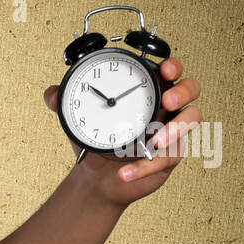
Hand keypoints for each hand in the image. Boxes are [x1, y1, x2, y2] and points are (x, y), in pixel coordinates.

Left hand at [43, 57, 202, 207]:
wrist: (95, 177)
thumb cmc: (95, 139)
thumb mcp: (78, 118)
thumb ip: (62, 101)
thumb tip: (51, 94)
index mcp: (146, 90)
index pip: (168, 70)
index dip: (172, 66)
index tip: (164, 68)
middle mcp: (165, 107)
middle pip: (191, 88)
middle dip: (184, 90)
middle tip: (167, 99)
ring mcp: (171, 130)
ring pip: (192, 120)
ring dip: (177, 128)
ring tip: (156, 140)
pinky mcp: (170, 156)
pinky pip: (167, 158)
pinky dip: (144, 166)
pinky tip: (125, 173)